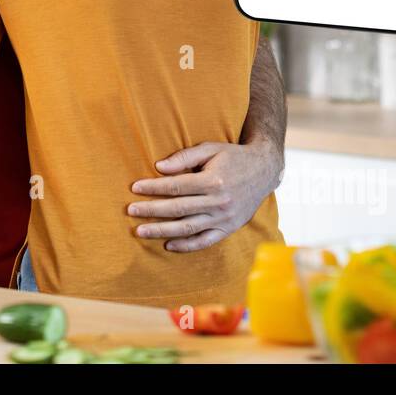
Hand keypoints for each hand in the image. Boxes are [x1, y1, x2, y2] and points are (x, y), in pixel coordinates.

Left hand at [127, 139, 282, 252]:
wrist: (264, 170)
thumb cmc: (233, 156)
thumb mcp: (210, 149)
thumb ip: (184, 157)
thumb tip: (159, 167)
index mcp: (214, 180)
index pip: (176, 186)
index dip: (154, 188)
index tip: (135, 188)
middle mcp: (219, 202)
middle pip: (179, 209)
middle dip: (152, 210)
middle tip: (131, 211)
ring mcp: (225, 218)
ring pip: (188, 228)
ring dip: (162, 231)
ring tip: (141, 231)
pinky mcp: (229, 228)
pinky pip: (205, 241)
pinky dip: (186, 245)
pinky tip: (168, 245)